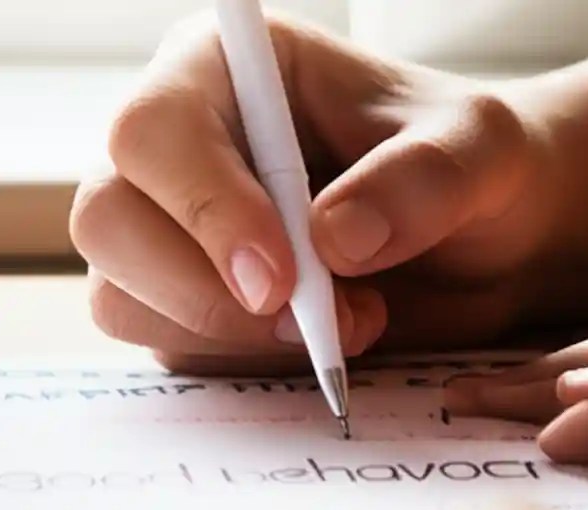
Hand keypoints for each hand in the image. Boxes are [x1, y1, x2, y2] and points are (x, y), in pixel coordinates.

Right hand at [70, 13, 557, 372]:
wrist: (481, 243)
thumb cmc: (469, 169)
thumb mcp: (480, 152)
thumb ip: (423, 179)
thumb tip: (333, 239)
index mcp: (224, 70)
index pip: (155, 129)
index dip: (203, 207)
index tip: (281, 277)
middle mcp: (176, 146)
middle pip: (107, 218)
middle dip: (202, 290)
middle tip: (308, 319)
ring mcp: (164, 227)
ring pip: (119, 295)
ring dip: (226, 334)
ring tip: (342, 318)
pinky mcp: (175, 300)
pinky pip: (161, 346)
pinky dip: (235, 361)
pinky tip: (311, 338)